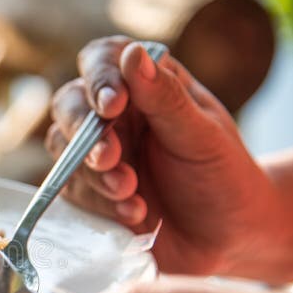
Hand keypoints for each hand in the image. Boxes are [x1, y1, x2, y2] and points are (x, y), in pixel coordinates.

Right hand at [46, 36, 279, 275]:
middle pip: (70, 105)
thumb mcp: (202, 136)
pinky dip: (99, 202)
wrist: (227, 238)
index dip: (98, 78)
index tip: (112, 104)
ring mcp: (97, 154)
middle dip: (84, 132)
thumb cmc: (222, 177)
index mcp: (145, 86)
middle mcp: (114, 116)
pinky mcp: (88, 193)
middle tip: (108, 158)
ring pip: (65, 150)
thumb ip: (165, 97)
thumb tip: (131, 54)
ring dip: (93, 173)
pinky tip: (134, 212)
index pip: (103, 61)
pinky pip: (72, 191)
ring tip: (130, 191)